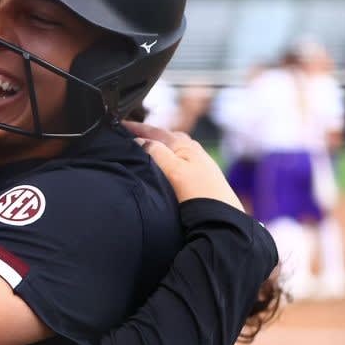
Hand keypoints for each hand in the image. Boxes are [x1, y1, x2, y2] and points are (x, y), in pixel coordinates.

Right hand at [124, 121, 243, 211]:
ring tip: (144, 149)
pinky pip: (179, 160)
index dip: (138, 128)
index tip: (121, 125)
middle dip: (149, 134)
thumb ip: (157, 153)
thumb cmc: (201, 195)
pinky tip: (164, 167)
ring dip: (159, 146)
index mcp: (185, 146)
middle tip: (131, 134)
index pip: (156, 132)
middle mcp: (193, 151)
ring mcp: (199, 164)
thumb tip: (141, 140)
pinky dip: (167, 158)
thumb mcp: (175, 171)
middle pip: (166, 137)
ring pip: (174, 148)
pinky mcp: (201, 178)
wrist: (223, 220)